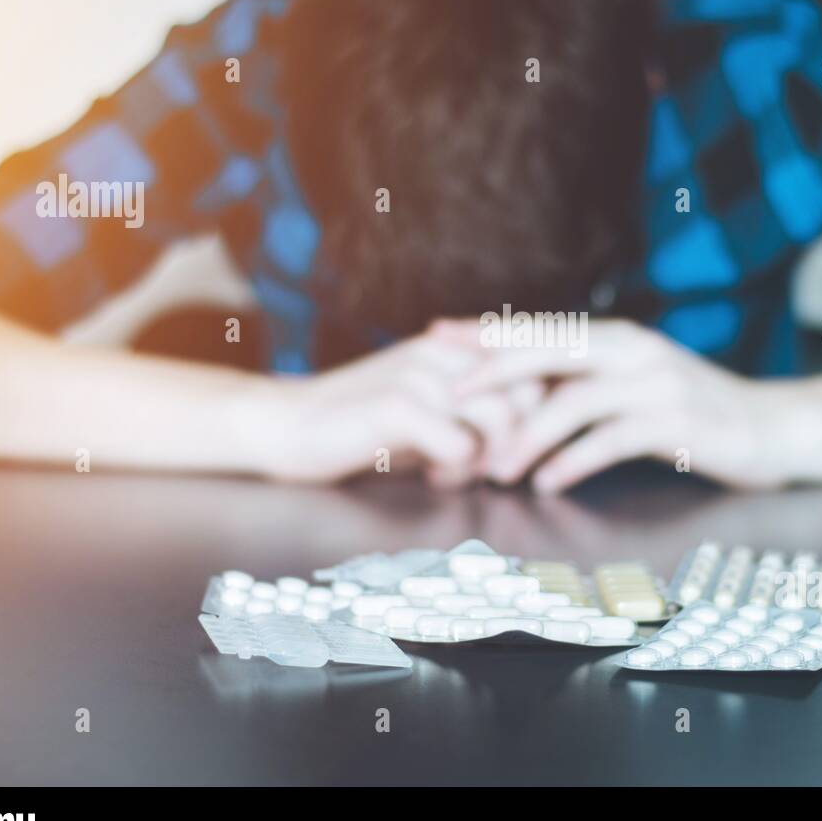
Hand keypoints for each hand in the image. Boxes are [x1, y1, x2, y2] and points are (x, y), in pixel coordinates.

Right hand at [246, 330, 538, 486]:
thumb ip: (474, 407)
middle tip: (489, 466)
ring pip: (501, 417)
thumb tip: (529, 429)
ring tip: (456, 471)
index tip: (508, 447)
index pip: (530, 367)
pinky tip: (429, 473)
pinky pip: (461, 446)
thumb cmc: (362, 423)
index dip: (535, 413)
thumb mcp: (426, 406)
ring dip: (488, 457)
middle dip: (521, 437)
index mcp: (453, 346)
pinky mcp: (396, 406)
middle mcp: (442, 352)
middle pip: (528, 390)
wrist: (286, 424)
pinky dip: (455, 471)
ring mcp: (419, 376)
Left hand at [451, 318, 798, 492]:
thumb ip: (585, 382)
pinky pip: (610, 440)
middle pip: (549, 351)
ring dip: (529, 437)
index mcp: (617, 337)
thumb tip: (516, 396)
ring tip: (497, 469)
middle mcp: (633, 350)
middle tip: (449, 397)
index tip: (437, 334)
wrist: (772, 429)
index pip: (540, 328)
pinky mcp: (675, 422)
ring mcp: (656, 384)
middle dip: (493, 373)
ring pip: (574, 402)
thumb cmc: (693, 412)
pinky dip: (572, 462)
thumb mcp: (636, 384)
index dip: (487, 331)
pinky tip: (547, 483)